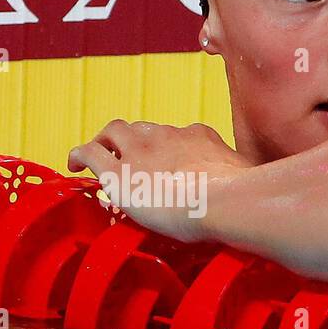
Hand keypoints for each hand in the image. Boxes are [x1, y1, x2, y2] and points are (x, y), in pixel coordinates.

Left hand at [67, 120, 250, 242]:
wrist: (226, 200)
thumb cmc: (244, 198)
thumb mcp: (250, 182)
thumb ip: (244, 184)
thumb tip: (256, 197)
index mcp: (198, 138)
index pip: (174, 136)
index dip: (162, 147)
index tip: (162, 163)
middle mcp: (167, 136)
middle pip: (141, 128)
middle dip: (129, 139)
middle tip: (123, 157)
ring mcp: (140, 151)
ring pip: (113, 132)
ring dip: (104, 142)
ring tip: (94, 157)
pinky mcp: (118, 173)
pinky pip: (89, 153)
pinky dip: (78, 154)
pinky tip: (71, 164)